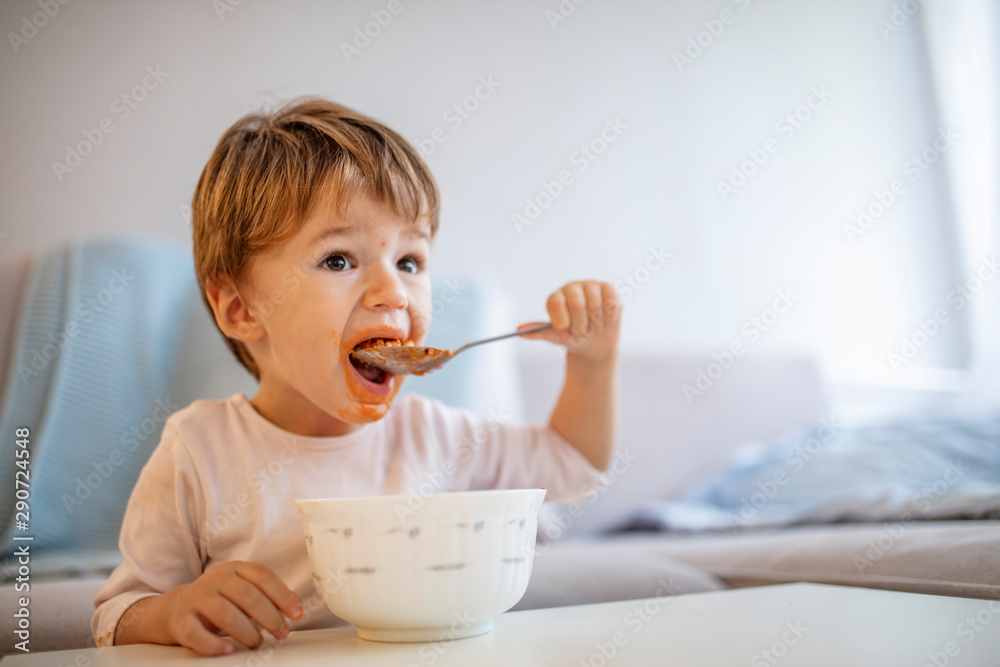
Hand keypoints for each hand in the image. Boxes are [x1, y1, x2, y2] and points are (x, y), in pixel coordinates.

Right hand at [166, 561, 302, 655]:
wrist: (181, 607)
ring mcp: (198, 598)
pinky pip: (196, 633)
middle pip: (248, 596)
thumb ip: (270, 595)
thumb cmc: (223, 599)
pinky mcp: (182, 619)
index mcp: (235, 568)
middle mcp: (216, 579)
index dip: (283, 596)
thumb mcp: (246, 590)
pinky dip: (213, 644)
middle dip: (270, 617)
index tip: (297, 614)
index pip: (263, 576)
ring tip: (258, 643)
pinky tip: (228, 650)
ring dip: (247, 632)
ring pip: (226, 615)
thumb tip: (295, 604)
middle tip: (282, 633)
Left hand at [519, 281, 621, 361]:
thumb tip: (520, 330)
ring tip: (594, 327)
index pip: (555, 301)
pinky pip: (611, 304)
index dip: (561, 318)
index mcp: (556, 298)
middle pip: (576, 304)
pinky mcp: (609, 289)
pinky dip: (609, 318)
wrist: (596, 343)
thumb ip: (540, 332)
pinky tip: (606, 320)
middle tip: (582, 332)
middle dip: (581, 325)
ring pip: (595, 306)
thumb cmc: (574, 338)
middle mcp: (572, 288)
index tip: (564, 329)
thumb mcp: (557, 337)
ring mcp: (591, 286)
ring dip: (596, 324)